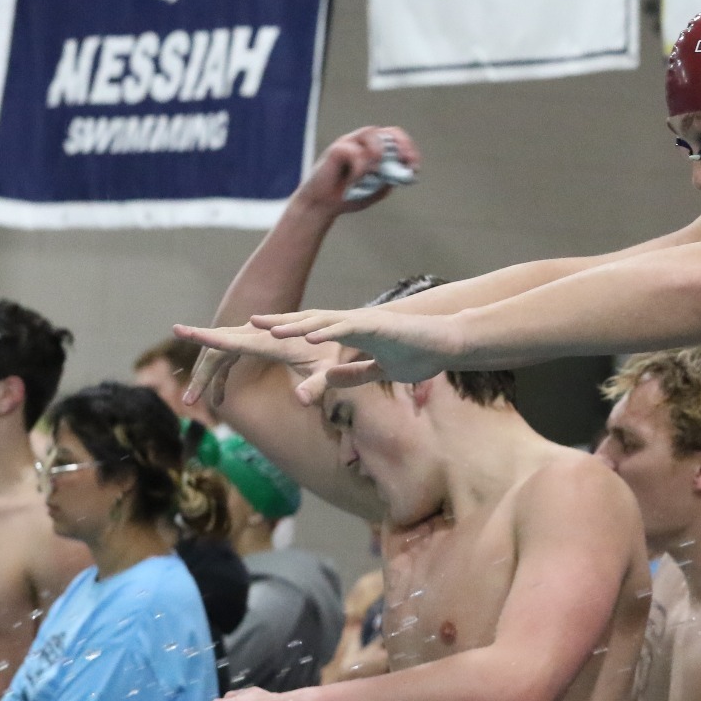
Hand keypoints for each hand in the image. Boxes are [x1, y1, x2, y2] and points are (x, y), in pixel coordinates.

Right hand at [174, 319, 339, 411]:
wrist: (336, 334)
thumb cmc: (333, 353)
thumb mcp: (328, 371)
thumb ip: (317, 385)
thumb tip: (302, 401)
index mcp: (269, 340)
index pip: (231, 340)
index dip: (205, 337)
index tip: (180, 330)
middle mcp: (257, 335)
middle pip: (217, 351)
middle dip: (200, 376)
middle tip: (187, 401)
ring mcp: (254, 338)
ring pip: (219, 355)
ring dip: (206, 379)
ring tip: (193, 403)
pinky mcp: (256, 343)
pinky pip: (228, 359)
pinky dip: (221, 377)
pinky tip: (219, 400)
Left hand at [250, 306, 470, 390]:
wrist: (449, 345)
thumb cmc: (419, 355)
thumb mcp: (379, 371)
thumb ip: (353, 374)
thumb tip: (329, 378)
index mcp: (351, 334)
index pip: (310, 331)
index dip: (285, 331)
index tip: (257, 333)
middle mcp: (353, 323)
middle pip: (309, 321)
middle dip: (279, 323)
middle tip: (251, 322)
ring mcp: (366, 322)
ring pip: (324, 322)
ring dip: (297, 327)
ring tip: (272, 332)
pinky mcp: (380, 326)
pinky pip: (349, 329)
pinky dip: (329, 332)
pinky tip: (310, 339)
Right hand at [297, 125, 419, 215]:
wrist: (323, 205)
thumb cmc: (349, 195)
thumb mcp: (377, 190)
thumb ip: (389, 179)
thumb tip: (403, 171)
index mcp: (374, 149)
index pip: (395, 138)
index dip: (408, 148)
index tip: (414, 166)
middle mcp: (362, 142)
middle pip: (386, 131)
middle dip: (401, 146)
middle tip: (405, 162)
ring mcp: (348, 143)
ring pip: (370, 133)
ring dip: (379, 153)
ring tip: (375, 172)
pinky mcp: (335, 149)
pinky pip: (354, 152)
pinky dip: (360, 168)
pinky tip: (355, 181)